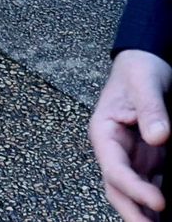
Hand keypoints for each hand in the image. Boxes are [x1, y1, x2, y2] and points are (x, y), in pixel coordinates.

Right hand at [90, 48, 169, 219]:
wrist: (146, 62)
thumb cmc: (139, 69)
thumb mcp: (145, 82)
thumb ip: (151, 108)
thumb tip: (159, 137)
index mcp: (104, 132)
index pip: (114, 169)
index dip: (134, 188)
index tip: (159, 202)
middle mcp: (114, 150)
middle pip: (118, 190)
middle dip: (134, 213)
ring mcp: (131, 157)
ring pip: (133, 194)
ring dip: (144, 214)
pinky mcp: (147, 160)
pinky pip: (150, 187)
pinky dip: (157, 205)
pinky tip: (169, 216)